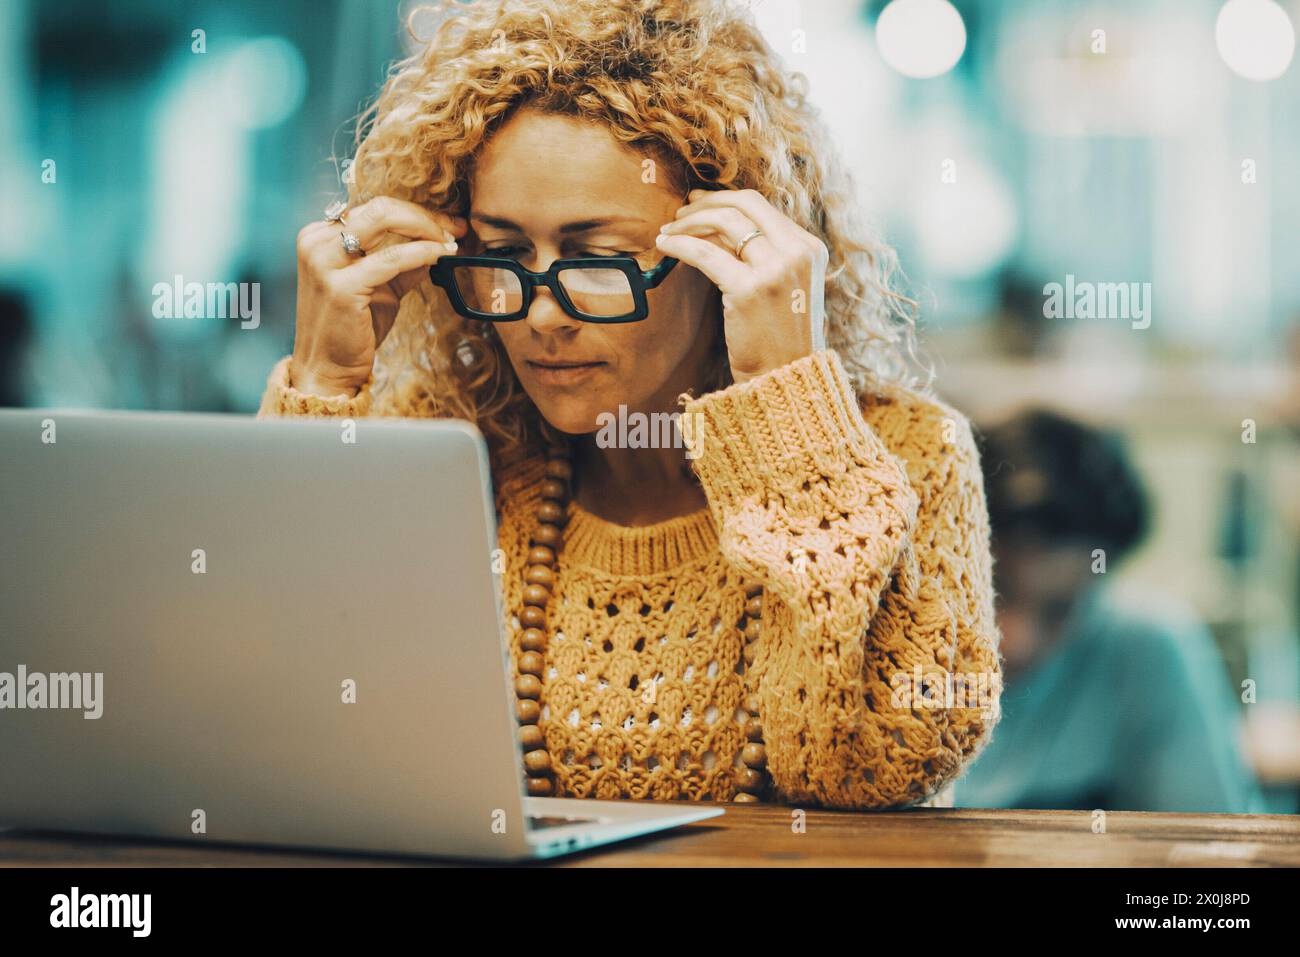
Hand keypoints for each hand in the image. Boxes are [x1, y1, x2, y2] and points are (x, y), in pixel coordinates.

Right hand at [291, 196, 467, 396]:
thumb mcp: (381, 287)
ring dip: (426, 227)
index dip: (416, 212)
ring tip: (451, 241)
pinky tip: (441, 255)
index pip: (375, 209)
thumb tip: (439, 242)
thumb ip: (404, 262)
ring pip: (384, 219)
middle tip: (455, 227)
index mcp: (321, 236)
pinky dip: (422, 252)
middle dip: (425, 214)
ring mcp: (324, 261)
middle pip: (380, 206)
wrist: (326, 369)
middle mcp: (317, 242)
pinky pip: (392, 258)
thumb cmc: (351, 330)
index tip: (447, 222)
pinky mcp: (341, 286)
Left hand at [654, 187, 827, 384]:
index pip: (761, 207)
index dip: (725, 200)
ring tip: (668, 231)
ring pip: (725, 222)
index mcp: (810, 248)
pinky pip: (706, 253)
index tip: (699, 203)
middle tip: (680, 213)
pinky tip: (664, 245)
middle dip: (706, 203)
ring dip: (690, 222)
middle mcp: (798, 253)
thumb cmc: (777, 335)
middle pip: (744, 205)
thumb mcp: (781, 284)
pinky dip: (680, 244)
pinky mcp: (750, 289)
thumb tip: (715, 223)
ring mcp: (776, 270)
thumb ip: (761, 254)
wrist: (784, 378)